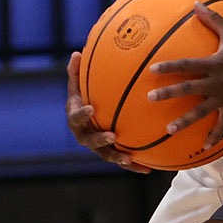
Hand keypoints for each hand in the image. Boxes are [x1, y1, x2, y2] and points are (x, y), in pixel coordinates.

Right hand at [66, 53, 148, 172]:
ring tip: (128, 159)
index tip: (91, 108)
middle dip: (100, 140)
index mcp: (76, 118)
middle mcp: (84, 134)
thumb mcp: (78, 83)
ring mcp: (97, 146)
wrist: (88, 114)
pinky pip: (122, 160)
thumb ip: (76, 72)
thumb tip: (76, 53)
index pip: (75, 117)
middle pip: (89, 140)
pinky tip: (147, 170)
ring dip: (117, 158)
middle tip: (112, 136)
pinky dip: (134, 166)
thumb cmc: (83, 95)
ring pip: (105, 155)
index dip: (81, 114)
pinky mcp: (110, 152)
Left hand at [147, 0, 222, 141]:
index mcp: (214, 63)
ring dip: (185, 120)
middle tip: (150, 98)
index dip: (170, 66)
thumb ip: (211, 18)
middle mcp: (217, 81)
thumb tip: (194, 3)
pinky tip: (204, 146)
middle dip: (169, 93)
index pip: (187, 64)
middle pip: (189, 88)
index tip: (153, 69)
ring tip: (169, 129)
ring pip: (202, 110)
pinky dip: (215, 136)